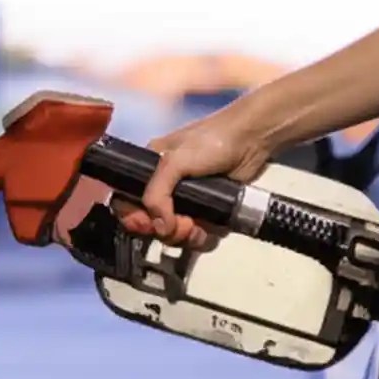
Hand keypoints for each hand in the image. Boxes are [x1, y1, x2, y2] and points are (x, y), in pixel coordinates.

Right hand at [116, 108, 271, 249]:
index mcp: (149, 170)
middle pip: (150, 223)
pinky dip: (200, 238)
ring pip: (173, 233)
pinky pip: (196, 235)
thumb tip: (159, 227)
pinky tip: (207, 230)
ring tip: (195, 228)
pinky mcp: (208, 212)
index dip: (132, 218)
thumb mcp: (174, 161)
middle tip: (180, 224)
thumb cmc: (211, 141)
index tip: (144, 226)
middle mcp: (165, 188)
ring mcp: (187, 201)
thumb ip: (157, 193)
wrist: (251, 139)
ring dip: (182, 237)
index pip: (126, 200)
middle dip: (162, 230)